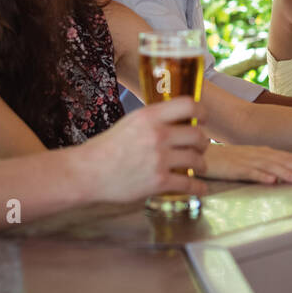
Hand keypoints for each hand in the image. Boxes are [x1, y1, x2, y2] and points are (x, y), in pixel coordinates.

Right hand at [80, 97, 207, 202]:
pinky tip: (200, 187)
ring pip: (196, 159)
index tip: (203, 118)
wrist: (88, 172)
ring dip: (201, 163)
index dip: (201, 111)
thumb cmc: (106, 147)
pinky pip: (189, 184)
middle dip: (202, 142)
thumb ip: (154, 120)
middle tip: (200, 146)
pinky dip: (198, 187)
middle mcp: (158, 135)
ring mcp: (159, 159)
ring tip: (199, 165)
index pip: (188, 105)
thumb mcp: (131, 122)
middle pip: (197, 135)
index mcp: (149, 116)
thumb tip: (178, 120)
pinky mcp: (158, 181)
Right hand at [202, 142, 291, 183]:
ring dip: (285, 173)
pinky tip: (271, 181)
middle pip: (284, 161)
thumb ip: (266, 166)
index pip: (289, 157)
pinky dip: (261, 176)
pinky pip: (249, 172)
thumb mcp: (249, 161)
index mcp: (263, 152)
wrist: (200, 153)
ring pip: (270, 166)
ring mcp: (246, 160)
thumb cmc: (226, 160)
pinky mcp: (233, 168)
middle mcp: (258, 154)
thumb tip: (283, 176)